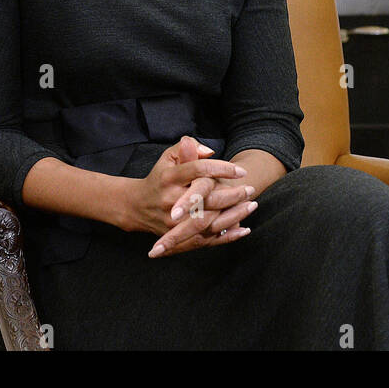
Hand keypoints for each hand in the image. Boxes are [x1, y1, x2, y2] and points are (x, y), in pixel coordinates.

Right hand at [150, 137, 258, 258]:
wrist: (137, 207)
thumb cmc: (159, 178)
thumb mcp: (168, 158)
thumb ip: (187, 148)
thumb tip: (210, 151)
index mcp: (168, 178)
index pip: (197, 170)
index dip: (221, 169)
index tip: (240, 170)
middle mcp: (170, 201)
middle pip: (205, 198)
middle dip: (231, 194)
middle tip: (250, 188)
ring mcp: (174, 222)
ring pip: (208, 221)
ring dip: (233, 215)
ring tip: (251, 205)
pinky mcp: (179, 237)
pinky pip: (205, 239)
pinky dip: (226, 236)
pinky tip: (244, 229)